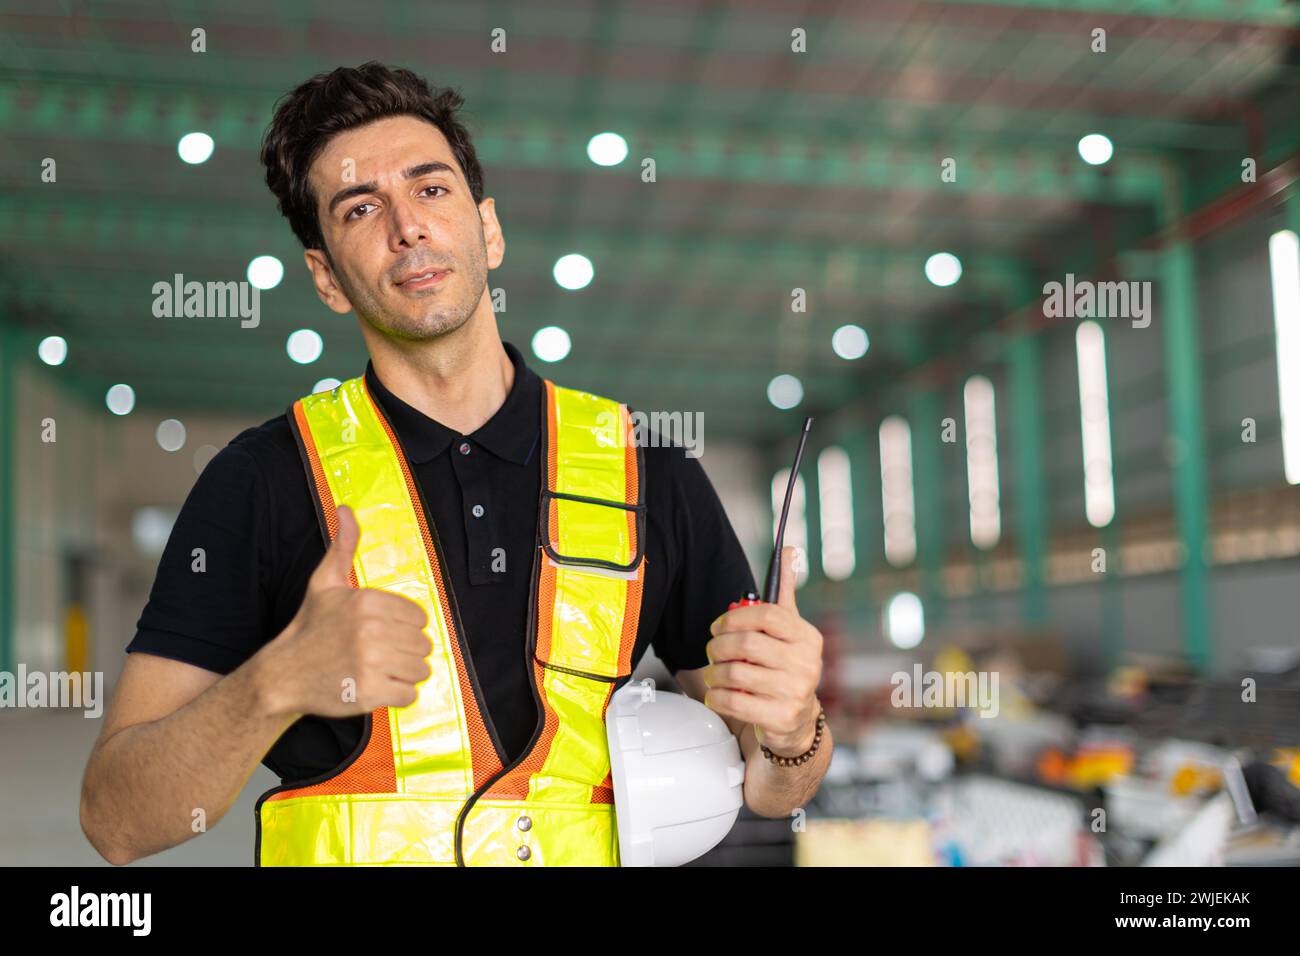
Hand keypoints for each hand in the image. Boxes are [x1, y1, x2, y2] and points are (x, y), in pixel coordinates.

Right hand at [258, 505, 432, 717]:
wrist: (282, 676)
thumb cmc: (310, 628)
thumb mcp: (324, 583)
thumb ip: (343, 546)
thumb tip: (346, 509)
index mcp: (366, 601)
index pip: (419, 617)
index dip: (404, 627)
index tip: (382, 632)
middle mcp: (370, 631)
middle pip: (423, 644)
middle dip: (405, 651)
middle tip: (379, 654)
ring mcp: (370, 663)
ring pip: (420, 669)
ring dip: (404, 673)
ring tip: (379, 670)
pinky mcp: (370, 693)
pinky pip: (409, 694)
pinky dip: (397, 694)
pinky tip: (376, 686)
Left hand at [702, 546, 822, 756]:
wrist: (795, 721)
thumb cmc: (784, 668)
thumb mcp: (787, 631)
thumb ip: (783, 594)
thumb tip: (789, 551)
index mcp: (807, 637)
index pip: (767, 615)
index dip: (734, 618)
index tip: (718, 626)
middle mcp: (807, 663)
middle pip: (746, 644)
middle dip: (718, 647)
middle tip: (712, 651)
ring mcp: (796, 692)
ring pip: (736, 672)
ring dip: (714, 672)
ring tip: (714, 673)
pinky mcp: (781, 717)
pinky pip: (734, 701)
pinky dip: (716, 697)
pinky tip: (717, 694)